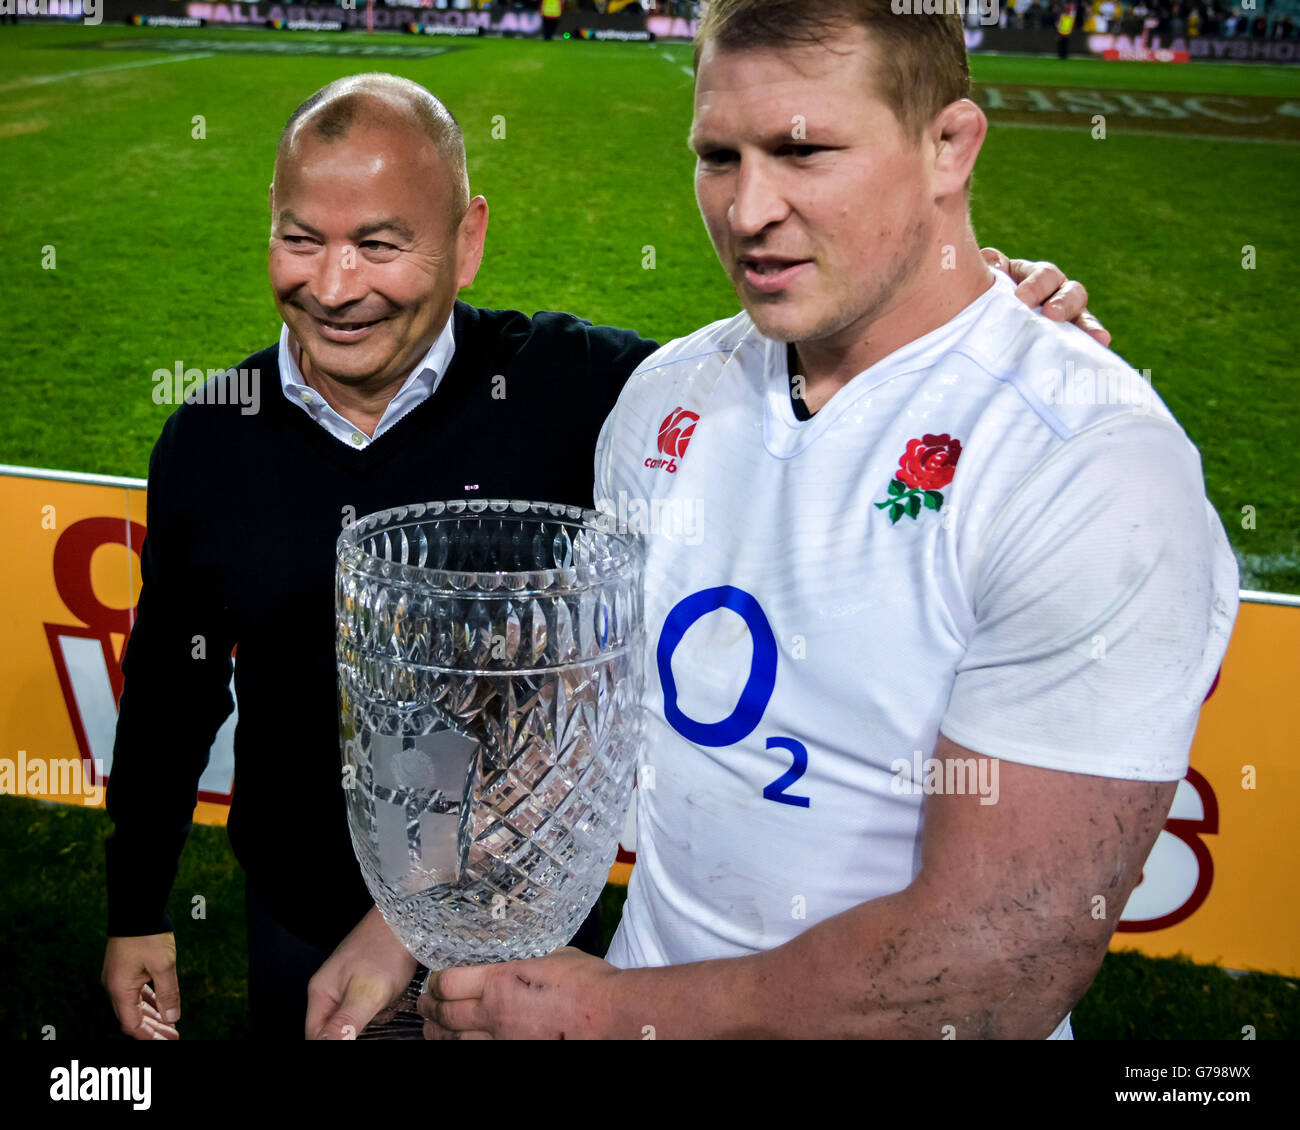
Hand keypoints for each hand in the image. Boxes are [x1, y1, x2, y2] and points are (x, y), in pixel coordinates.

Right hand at [102, 934, 180, 1039]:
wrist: (136, 908)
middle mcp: (114, 987)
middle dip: (153, 1029)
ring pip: (134, 1005)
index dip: (149, 1036)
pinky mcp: (123, 969)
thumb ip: (168, 993)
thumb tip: (172, 1018)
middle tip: (174, 1036)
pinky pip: (135, 992)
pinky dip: (148, 1001)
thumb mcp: (164, 965)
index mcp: (120, 990)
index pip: (132, 1025)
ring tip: (170, 1025)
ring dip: (152, 1015)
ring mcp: (117, 978)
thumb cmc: (148, 935)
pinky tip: (161, 1005)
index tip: (167, 1041)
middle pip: (132, 1018)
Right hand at [306, 905, 417, 1038]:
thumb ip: (345, 1023)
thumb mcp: (367, 993)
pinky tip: (395, 998)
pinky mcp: (365, 981)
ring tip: (388, 1005)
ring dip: (373, 1020)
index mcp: (321, 994)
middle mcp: (330, 990)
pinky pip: (368, 1007)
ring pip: (354, 1020)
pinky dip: (382, 1008)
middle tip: (377, 1017)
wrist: (407, 917)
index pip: (316, 1036)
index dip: (334, 1043)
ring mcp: (348, 984)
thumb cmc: (386, 949)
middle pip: (335, 1030)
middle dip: (357, 1033)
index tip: (358, 1036)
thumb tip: (324, 1044)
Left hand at [418, 947, 618, 1039]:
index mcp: (501, 980)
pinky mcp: (516, 1054)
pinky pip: (480, 1052)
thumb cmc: (587, 982)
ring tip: (432, 1030)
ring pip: (457, 1039)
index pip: (450, 982)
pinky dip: (466, 1046)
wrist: (608, 1014)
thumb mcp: (552, 956)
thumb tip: (524, 960)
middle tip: (423, 1005)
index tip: (433, 980)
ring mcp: (503, 1040)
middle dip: (430, 1009)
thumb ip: (528, 961)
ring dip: (440, 1034)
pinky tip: (462, 1043)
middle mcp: (494, 1012)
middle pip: (446, 1013)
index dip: (436, 982)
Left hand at [981, 247, 1111, 346]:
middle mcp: (1054, 295)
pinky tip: (1102, 346)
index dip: (1036, 285)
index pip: (1044, 275)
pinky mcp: (1065, 341)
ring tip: (1097, 336)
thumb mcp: (980, 276)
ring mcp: (1063, 318)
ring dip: (1088, 325)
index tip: (1022, 299)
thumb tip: (997, 266)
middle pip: (1071, 292)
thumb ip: (989, 265)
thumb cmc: (977, 298)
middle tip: (1051, 314)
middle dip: (1063, 303)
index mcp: (1033, 277)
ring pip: (1082, 316)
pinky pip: (1083, 342)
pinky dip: (1093, 342)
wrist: (974, 327)